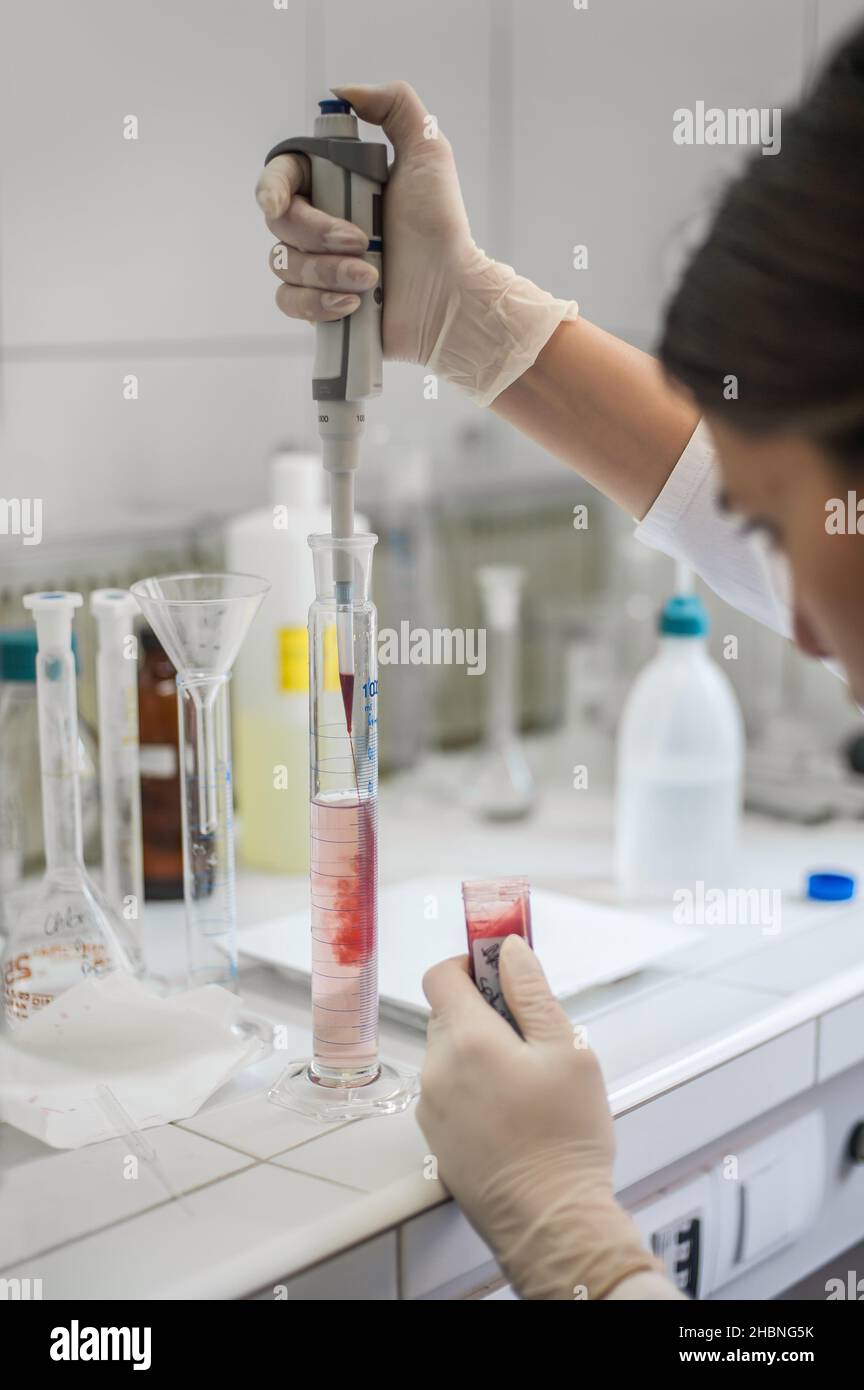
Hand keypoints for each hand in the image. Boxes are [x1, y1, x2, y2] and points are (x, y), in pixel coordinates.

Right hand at [255, 81, 576, 403]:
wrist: (451, 296)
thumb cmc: (441, 229)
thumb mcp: (428, 153)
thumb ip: (395, 105)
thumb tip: (344, 92)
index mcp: (337, 184)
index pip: (282, 175)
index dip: (272, 187)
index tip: (278, 204)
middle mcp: (321, 223)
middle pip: (279, 222)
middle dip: (316, 232)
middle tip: (361, 240)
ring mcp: (318, 266)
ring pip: (283, 264)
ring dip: (328, 271)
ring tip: (371, 277)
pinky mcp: (320, 306)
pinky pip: (289, 302)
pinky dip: (317, 304)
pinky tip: (352, 305)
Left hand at [418, 937, 662, 1298]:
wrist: (552, 1223)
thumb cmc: (566, 1139)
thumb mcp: (567, 1051)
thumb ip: (533, 993)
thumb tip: (511, 949)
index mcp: (467, 1040)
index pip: (440, 974)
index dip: (468, 963)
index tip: (497, 970)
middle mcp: (437, 1070)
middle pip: (447, 1015)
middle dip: (483, 1011)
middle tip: (528, 1032)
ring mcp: (431, 1108)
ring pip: (448, 1056)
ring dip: (478, 1053)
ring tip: (527, 1080)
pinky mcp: (435, 1140)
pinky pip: (448, 1094)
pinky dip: (473, 1089)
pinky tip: (512, 1112)